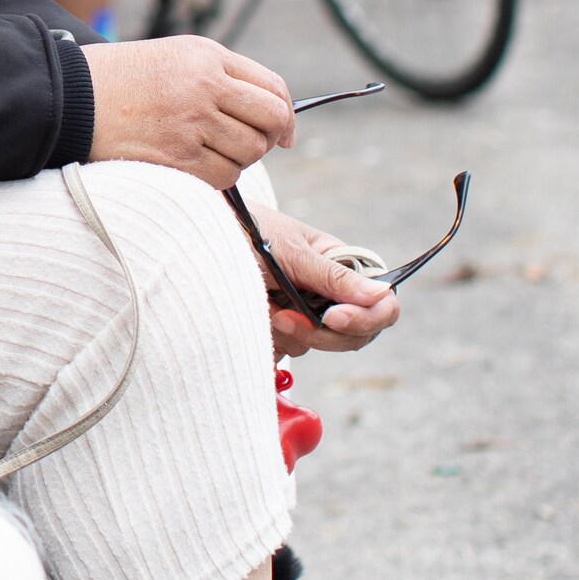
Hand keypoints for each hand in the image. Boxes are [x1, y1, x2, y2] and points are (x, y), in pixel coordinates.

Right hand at [84, 35, 294, 187]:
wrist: (69, 96)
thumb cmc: (124, 79)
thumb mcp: (176, 57)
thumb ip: (225, 78)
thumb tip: (278, 121)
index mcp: (207, 56)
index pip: (274, 88)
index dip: (286, 116)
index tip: (283, 133)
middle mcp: (204, 86)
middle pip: (270, 122)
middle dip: (267, 138)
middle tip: (244, 143)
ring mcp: (191, 122)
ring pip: (249, 153)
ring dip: (236, 158)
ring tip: (205, 150)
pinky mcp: (175, 157)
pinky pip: (224, 177)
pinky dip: (217, 177)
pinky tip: (191, 164)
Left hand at [255, 210, 400, 355]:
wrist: (195, 237)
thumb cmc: (245, 228)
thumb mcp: (290, 250)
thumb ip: (332, 276)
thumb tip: (382, 295)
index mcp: (340, 266)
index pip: (381, 305)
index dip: (365, 319)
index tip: (332, 318)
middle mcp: (326, 293)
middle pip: (352, 336)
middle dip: (318, 332)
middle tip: (282, 316)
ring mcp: (301, 313)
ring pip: (312, 346)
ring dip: (285, 332)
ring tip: (260, 302)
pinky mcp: (275, 329)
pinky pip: (282, 351)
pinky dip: (267, 338)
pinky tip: (252, 314)